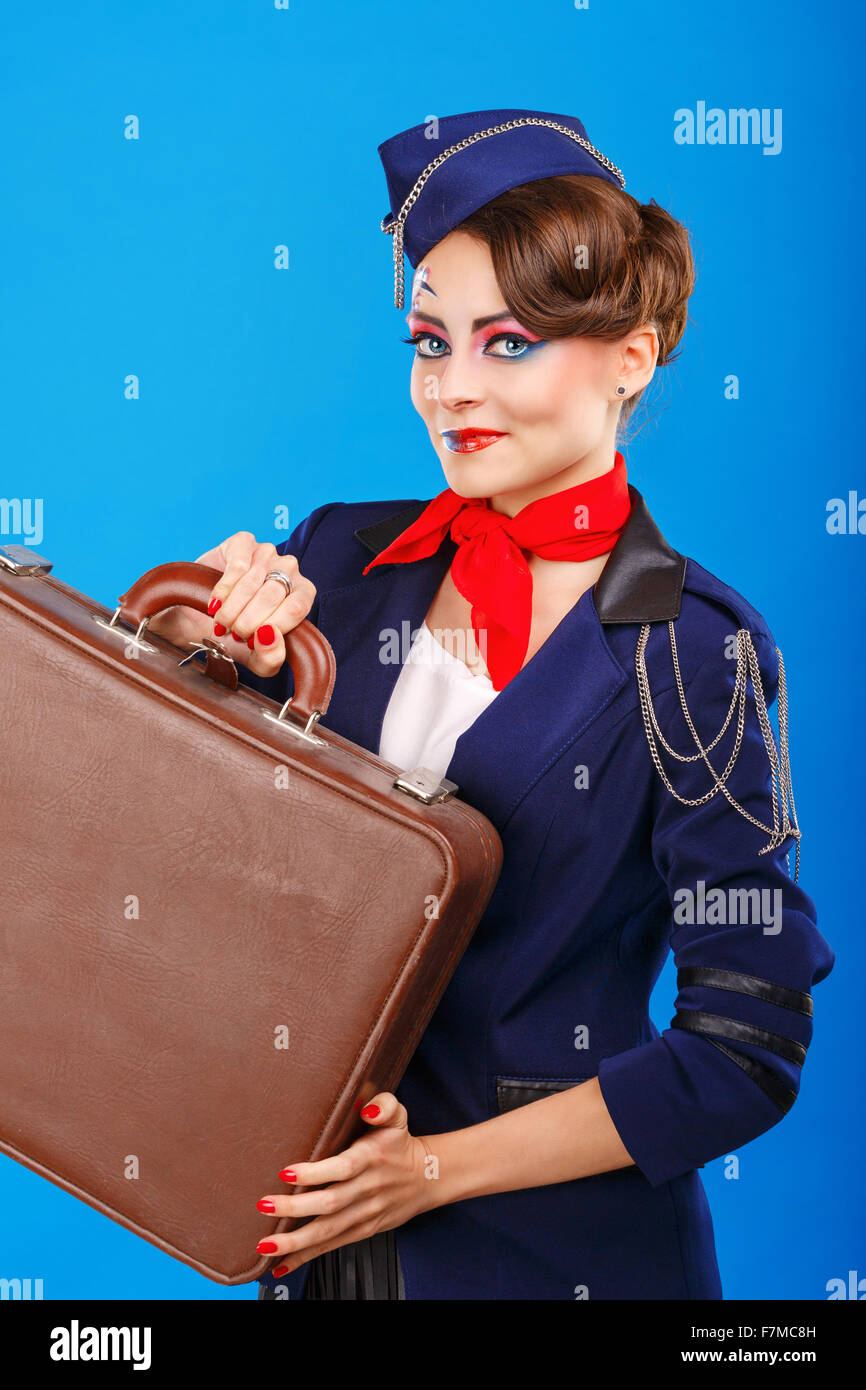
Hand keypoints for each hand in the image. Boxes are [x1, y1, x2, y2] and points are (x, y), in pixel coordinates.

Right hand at [146, 532, 315, 676]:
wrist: (199, 618)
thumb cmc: (236, 637)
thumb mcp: (257, 659)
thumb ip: (271, 658)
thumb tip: (269, 636)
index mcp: (303, 595)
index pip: (297, 608)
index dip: (272, 626)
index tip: (250, 641)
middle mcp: (289, 570)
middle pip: (273, 596)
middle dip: (247, 621)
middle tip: (233, 633)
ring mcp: (268, 553)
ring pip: (253, 581)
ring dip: (232, 608)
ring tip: (222, 621)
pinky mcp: (244, 542)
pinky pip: (238, 564)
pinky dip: (224, 588)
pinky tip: (215, 602)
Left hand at [255, 1093, 433, 1277]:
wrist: (428, 1177)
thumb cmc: (401, 1144)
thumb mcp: (398, 1116)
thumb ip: (385, 1104)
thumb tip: (370, 1108)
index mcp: (371, 1158)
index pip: (342, 1168)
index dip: (315, 1173)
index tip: (286, 1172)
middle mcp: (367, 1188)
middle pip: (330, 1203)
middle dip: (295, 1209)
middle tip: (265, 1206)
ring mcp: (365, 1213)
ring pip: (328, 1231)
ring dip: (295, 1241)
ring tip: (266, 1245)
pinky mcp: (363, 1230)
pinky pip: (332, 1245)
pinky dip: (306, 1256)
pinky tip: (281, 1263)